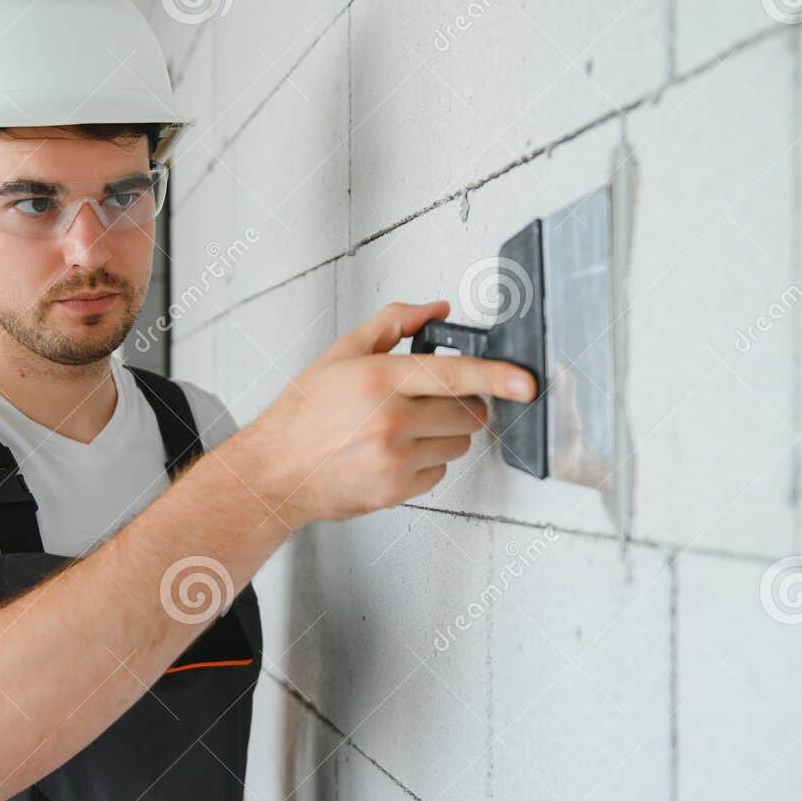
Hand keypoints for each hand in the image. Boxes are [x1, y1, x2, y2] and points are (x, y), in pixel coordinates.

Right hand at [230, 301, 537, 524]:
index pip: (454, 375)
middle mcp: (390, 421)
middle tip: (426, 402)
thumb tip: (436, 310)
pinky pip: (439, 472)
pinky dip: (425, 462)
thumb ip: (393, 324)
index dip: (497, 376)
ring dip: (442, 434)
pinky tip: (393, 453)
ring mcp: (395, 460)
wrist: (275, 471)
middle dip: (458, 404)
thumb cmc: (303, 414)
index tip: (526, 382)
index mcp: (378, 380)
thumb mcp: (342, 354)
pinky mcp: (397, 490)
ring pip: (457, 444)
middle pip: (467, 412)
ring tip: (400, 429)